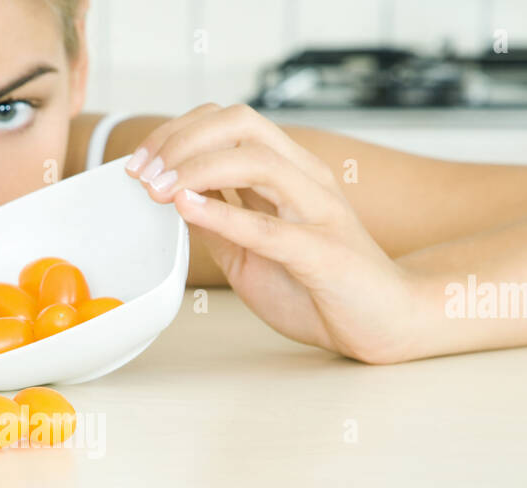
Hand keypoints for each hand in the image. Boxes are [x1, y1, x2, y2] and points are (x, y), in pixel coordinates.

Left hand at [126, 103, 418, 363]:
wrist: (386, 324)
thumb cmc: (322, 289)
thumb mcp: (252, 253)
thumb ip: (220, 223)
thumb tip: (173, 201)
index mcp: (291, 174)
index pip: (230, 122)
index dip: (178, 133)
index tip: (140, 163)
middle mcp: (307, 180)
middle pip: (241, 123)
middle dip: (182, 140)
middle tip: (142, 173)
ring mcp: (319, 212)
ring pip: (257, 160)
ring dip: (195, 168)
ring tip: (157, 190)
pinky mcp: (324, 253)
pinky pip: (269, 225)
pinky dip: (223, 212)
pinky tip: (186, 208)